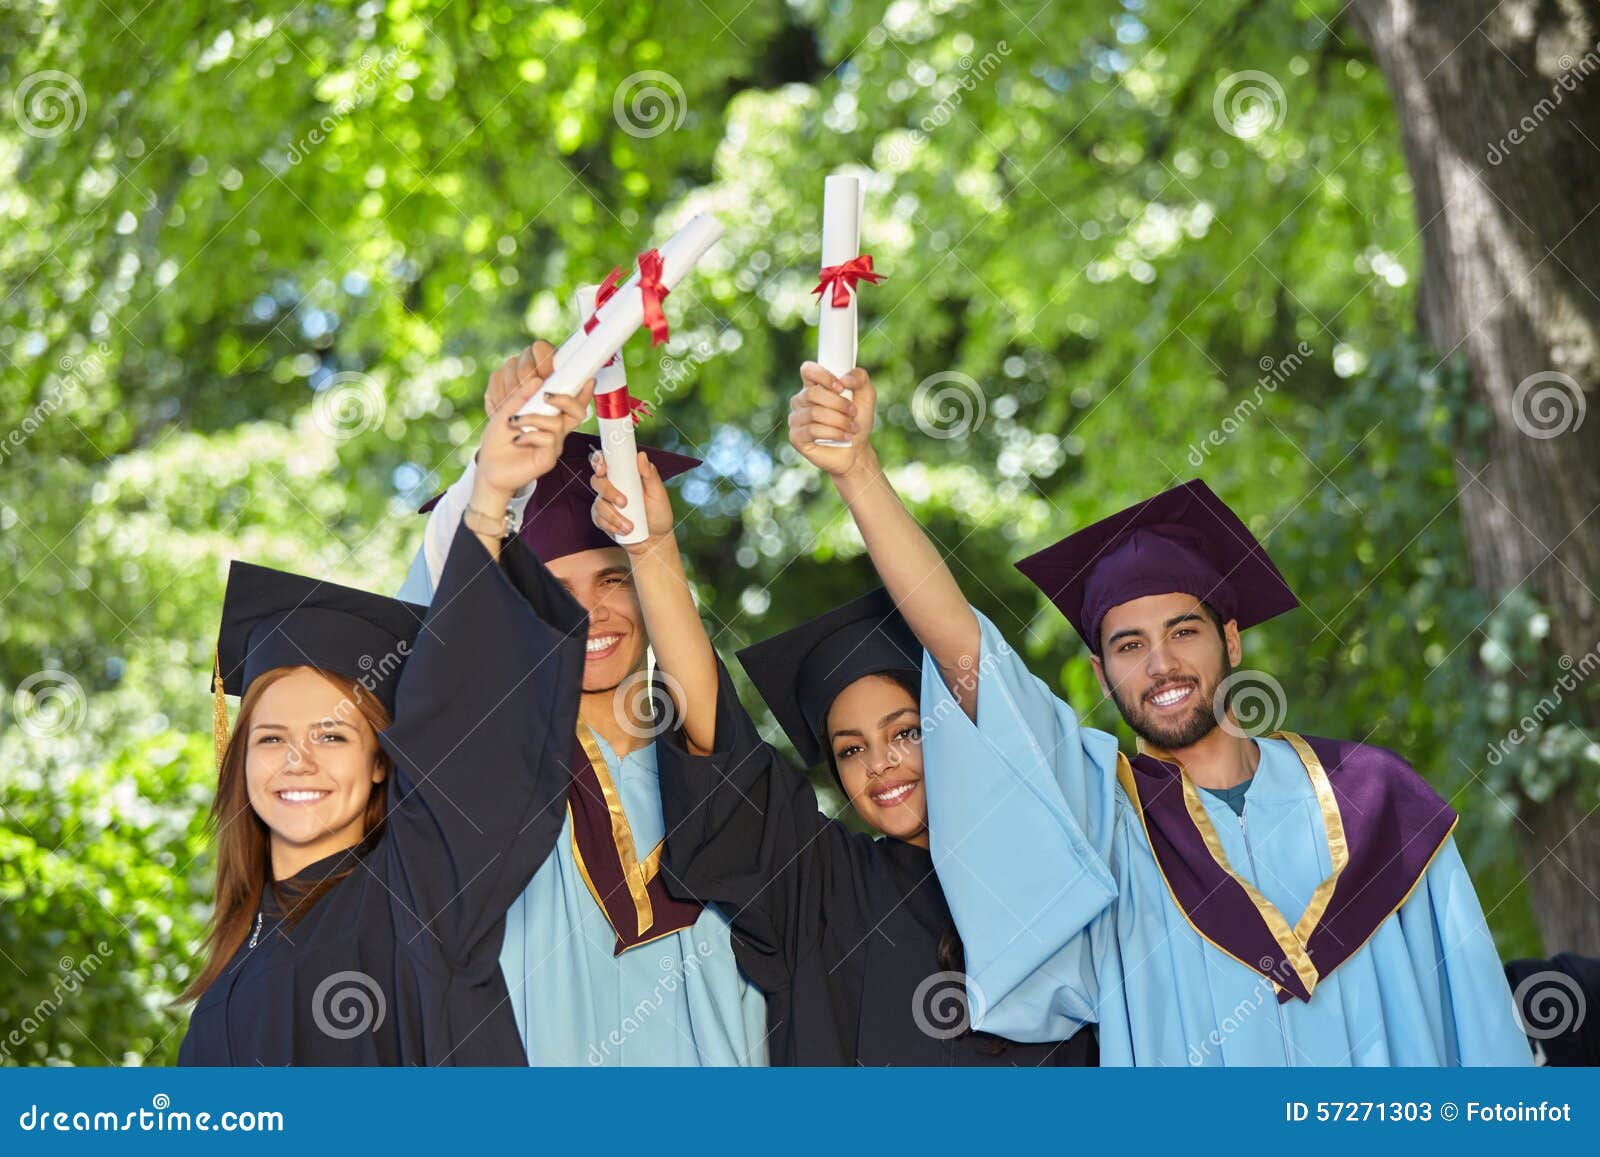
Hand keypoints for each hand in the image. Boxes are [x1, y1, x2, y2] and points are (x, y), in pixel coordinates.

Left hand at [473, 344, 594, 510]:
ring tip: (515, 422)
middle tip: (547, 395)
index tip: (587, 379)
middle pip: (577, 412)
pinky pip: (548, 439)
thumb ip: (521, 396)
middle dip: (565, 399)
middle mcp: (555, 431)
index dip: (583, 393)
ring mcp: (553, 445)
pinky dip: (529, 435)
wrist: (489, 469)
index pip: (571, 405)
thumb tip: (537, 380)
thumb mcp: (506, 411)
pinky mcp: (548, 458)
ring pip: (556, 424)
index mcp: (548, 418)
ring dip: (533, 418)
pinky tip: (518, 440)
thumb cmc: (498, 442)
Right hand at [589, 448, 675, 556]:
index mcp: (625, 475)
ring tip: (630, 526)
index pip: (606, 461)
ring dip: (614, 516)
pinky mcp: (602, 518)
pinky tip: (623, 530)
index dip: (599, 461)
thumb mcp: (658, 494)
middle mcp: (612, 486)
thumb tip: (641, 456)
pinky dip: (611, 525)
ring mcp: (605, 502)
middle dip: (608, 491)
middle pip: (597, 481)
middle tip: (624, 502)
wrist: (654, 540)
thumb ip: (650, 475)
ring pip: (598, 503)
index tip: (603, 469)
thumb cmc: (658, 513)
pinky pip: (598, 519)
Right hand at [788, 363, 876, 477]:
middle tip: (852, 413)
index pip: (808, 370)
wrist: (857, 450)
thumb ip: (860, 378)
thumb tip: (844, 378)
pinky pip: (812, 430)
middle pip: (813, 393)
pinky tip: (843, 437)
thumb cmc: (858, 421)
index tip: (841, 388)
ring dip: (839, 421)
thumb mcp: (866, 395)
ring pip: (814, 413)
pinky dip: (833, 433)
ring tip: (850, 428)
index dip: (824, 376)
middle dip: (838, 404)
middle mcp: (801, 401)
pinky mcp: (796, 437)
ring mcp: (796, 419)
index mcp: (814, 386)